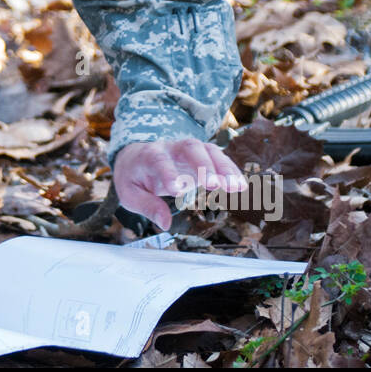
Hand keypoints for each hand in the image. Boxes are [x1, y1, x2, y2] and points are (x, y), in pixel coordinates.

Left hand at [112, 138, 245, 231]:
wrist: (135, 157)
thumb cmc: (133, 177)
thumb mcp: (129, 194)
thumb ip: (147, 206)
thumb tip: (165, 223)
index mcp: (148, 156)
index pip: (158, 160)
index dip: (169, 173)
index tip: (178, 189)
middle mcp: (170, 148)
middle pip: (188, 148)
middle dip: (202, 165)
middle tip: (214, 185)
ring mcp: (187, 150)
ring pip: (207, 150)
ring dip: (223, 167)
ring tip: (236, 187)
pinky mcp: (200, 155)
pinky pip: (217, 157)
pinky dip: (230, 170)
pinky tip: (241, 185)